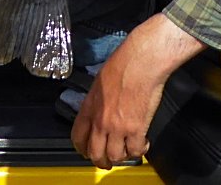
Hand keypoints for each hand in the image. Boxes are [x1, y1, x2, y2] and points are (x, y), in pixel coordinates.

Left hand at [70, 13, 206, 168]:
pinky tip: (143, 144)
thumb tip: (99, 108)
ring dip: (122, 156)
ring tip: (128, 150)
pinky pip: (136, 151)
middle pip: (95, 154)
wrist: (142, 60)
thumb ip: (97, 100)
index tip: (87, 150)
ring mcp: (118, 127)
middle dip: (101, 161)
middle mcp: (101, 120)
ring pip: (115, 156)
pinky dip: (140, 151)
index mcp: (90, 107)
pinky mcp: (137, 128)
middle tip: (107, 161)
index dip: (82, 148)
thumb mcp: (100, 81)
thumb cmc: (124, 63)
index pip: (78, 137)